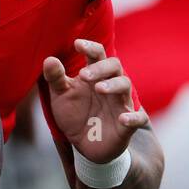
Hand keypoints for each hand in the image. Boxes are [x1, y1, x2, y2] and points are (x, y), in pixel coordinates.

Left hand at [42, 39, 147, 162]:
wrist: (85, 145)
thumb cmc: (75, 114)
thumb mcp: (60, 96)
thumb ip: (55, 78)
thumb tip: (49, 59)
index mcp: (95, 75)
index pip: (98, 54)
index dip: (90, 47)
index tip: (77, 44)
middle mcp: (111, 85)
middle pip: (114, 66)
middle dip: (100, 68)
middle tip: (83, 75)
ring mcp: (121, 103)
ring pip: (125, 85)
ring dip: (114, 85)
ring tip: (99, 88)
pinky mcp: (128, 124)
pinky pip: (138, 118)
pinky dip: (133, 118)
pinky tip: (122, 118)